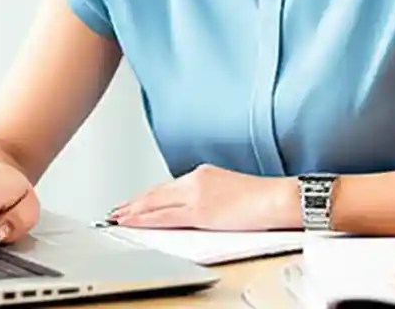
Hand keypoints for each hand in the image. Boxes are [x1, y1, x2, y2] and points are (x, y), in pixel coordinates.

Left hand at [109, 164, 297, 229]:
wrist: (277, 198)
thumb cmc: (263, 199)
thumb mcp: (230, 191)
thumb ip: (210, 197)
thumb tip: (199, 210)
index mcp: (204, 174)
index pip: (168, 187)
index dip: (148, 195)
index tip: (135, 201)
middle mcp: (196, 179)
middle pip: (157, 192)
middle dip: (135, 202)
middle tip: (117, 209)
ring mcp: (195, 194)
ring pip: (155, 203)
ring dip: (134, 210)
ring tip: (117, 216)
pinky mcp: (199, 210)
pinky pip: (163, 216)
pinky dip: (143, 219)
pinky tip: (131, 222)